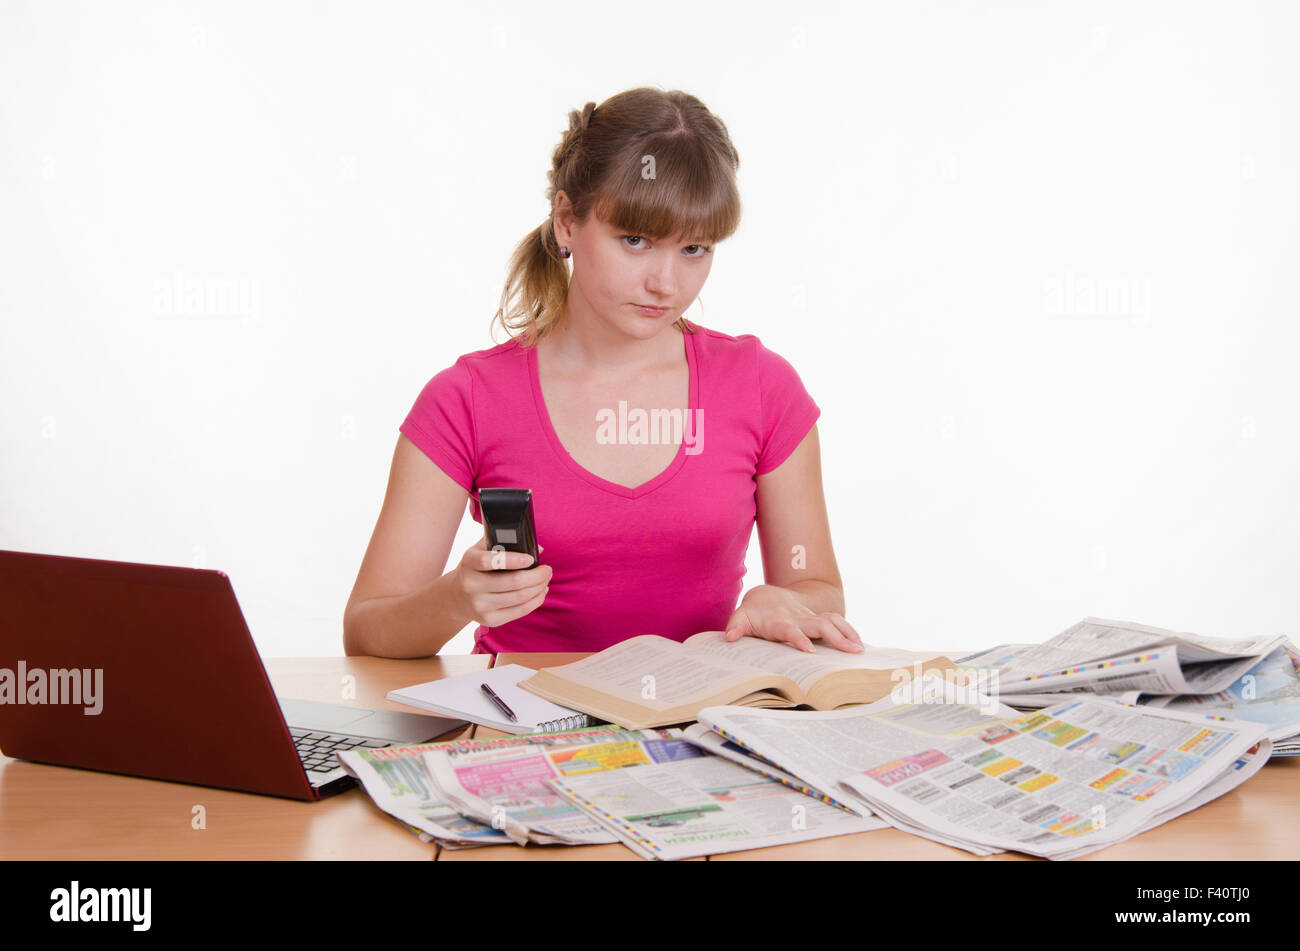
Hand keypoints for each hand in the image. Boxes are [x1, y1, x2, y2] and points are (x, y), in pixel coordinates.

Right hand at [452, 538, 550, 627]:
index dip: (513, 560)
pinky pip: (520, 611)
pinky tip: (541, 592)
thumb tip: (538, 549)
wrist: (456, 596)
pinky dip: (536, 601)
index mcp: (469, 562)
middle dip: (538, 575)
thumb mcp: (482, 550)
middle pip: (514, 582)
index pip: (489, 560)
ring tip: (546, 579)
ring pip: (520, 597)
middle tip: (547, 569)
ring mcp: (479, 605)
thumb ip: (505, 542)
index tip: (531, 558)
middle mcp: (471, 585)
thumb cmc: (476, 568)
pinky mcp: (489, 620)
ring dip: (540, 587)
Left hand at [722, 585, 863, 653]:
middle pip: (820, 625)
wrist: (766, 595)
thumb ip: (735, 626)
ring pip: (832, 621)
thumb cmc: (754, 611)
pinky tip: (860, 644)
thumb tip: (729, 638)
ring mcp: (810, 618)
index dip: (799, 638)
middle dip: (836, 638)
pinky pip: (837, 623)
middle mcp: (798, 619)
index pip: (790, 630)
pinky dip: (849, 632)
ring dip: (847, 633)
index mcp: (779, 622)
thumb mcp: (741, 617)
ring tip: (859, 649)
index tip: (809, 650)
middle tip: (851, 652)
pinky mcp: (817, 620)